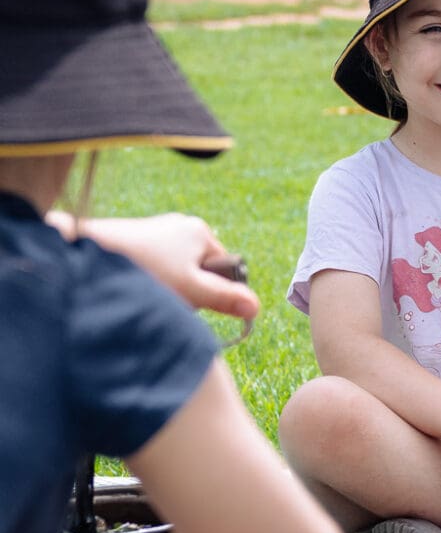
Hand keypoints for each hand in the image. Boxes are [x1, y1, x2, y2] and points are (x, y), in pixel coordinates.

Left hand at [86, 214, 261, 322]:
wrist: (91, 251)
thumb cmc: (146, 269)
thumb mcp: (191, 289)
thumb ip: (225, 298)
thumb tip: (256, 307)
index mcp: (201, 231)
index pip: (224, 269)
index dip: (213, 291)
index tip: (194, 300)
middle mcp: (182, 225)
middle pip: (200, 270)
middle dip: (188, 290)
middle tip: (169, 298)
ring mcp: (158, 230)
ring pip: (176, 270)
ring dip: (167, 287)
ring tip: (149, 290)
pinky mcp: (137, 238)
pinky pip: (156, 266)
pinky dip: (149, 279)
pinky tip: (135, 284)